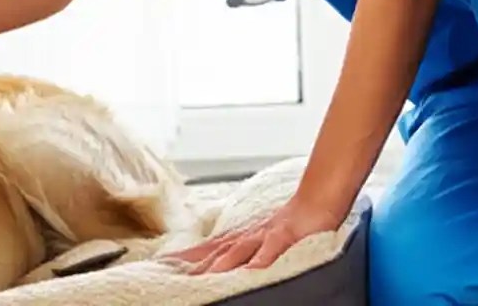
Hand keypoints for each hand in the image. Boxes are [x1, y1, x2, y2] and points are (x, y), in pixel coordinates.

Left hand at [160, 194, 342, 274]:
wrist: (316, 201)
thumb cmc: (290, 224)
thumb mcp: (261, 240)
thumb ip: (243, 252)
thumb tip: (229, 266)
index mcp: (241, 239)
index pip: (208, 249)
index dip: (186, 257)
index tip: (162, 264)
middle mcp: (248, 236)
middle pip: (216, 251)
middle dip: (195, 262)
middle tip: (171, 272)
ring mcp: (265, 235)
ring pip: (239, 250)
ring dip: (221, 262)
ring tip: (206, 276)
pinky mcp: (285, 235)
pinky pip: (273, 248)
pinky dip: (262, 257)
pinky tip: (254, 269)